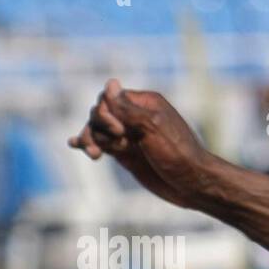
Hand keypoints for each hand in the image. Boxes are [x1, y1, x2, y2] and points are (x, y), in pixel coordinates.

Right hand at [68, 79, 211, 208]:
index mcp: (144, 103)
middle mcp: (135, 117)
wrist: (193, 185)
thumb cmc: (178, 154)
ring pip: (98, 130)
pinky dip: (89, 144)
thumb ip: (127, 108)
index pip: (109, 98)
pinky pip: (102, 144)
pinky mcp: (126, 154)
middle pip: (100, 114)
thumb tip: (110, 83)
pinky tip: (75, 145)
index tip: (120, 131)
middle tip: (117, 144)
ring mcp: (130, 136)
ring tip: (94, 154)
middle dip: (98, 128)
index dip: (106, 113)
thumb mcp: (152, 128)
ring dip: (91, 139)